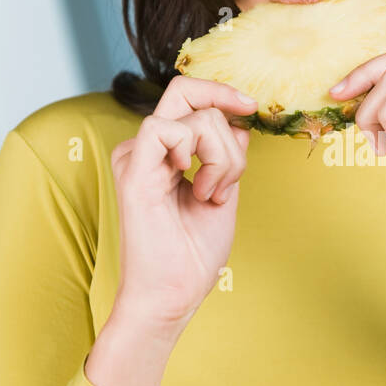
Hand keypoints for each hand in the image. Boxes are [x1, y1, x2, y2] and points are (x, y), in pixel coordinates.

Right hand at [110, 76, 257, 327]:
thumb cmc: (194, 253)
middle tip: (239, 156)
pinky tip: (196, 188)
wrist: (174, 294)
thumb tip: (238, 122)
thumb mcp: (225, 190)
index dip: (222, 93)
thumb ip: (228, 154)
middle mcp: (145, 148)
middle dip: (225, 110)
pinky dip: (195, 154)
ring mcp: (136, 156)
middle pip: (186, 91)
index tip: (253, 106)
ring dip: (223, 157)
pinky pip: (164, 128)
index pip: (189, 98)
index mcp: (163, 152)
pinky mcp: (132, 169)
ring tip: (213, 195)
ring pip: (194, 116)